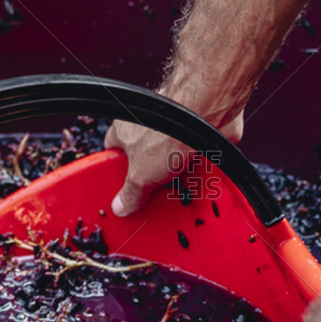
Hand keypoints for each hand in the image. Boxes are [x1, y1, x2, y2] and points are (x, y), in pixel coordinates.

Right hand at [104, 103, 242, 217]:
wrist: (208, 115)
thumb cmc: (171, 129)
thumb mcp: (141, 174)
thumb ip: (130, 193)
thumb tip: (121, 206)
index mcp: (125, 131)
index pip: (112, 154)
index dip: (114, 174)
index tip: (120, 192)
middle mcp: (149, 129)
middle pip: (144, 164)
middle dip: (151, 183)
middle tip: (152, 198)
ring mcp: (173, 133)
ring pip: (171, 167)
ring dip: (176, 182)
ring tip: (178, 192)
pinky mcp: (196, 139)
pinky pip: (193, 165)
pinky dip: (196, 176)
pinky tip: (196, 183)